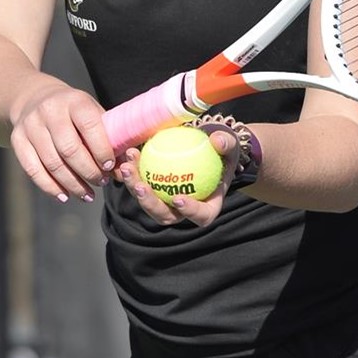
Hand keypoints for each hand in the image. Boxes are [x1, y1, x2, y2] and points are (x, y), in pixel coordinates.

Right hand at [6, 81, 115, 202]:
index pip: (90, 126)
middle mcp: (50, 110)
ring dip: (72, 184)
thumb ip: (108, 138)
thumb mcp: (92, 114)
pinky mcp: (17, 139)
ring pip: (52, 163)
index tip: (109, 167)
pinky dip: (50, 187)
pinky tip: (64, 195)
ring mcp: (31, 125)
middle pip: (69, 149)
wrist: (35, 99)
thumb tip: (122, 170)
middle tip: (101, 182)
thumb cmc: (73, 113)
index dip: (101, 150)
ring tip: (87, 195)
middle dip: (88, 171)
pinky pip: (33, 170)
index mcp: (75, 101)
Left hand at [112, 128, 235, 227]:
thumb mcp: (230, 143)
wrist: (207, 145)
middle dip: (150, 204)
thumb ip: (226, 143)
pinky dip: (135, 170)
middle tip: (141, 186)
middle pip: (166, 215)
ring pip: (148, 202)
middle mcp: (185, 209)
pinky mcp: (154, 189)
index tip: (178, 198)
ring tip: (127, 167)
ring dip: (134, 186)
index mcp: (208, 205)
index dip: (190, 212)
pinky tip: (130, 153)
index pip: (201, 216)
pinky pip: (142, 182)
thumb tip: (217, 141)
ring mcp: (167, 201)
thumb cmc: (222, 149)